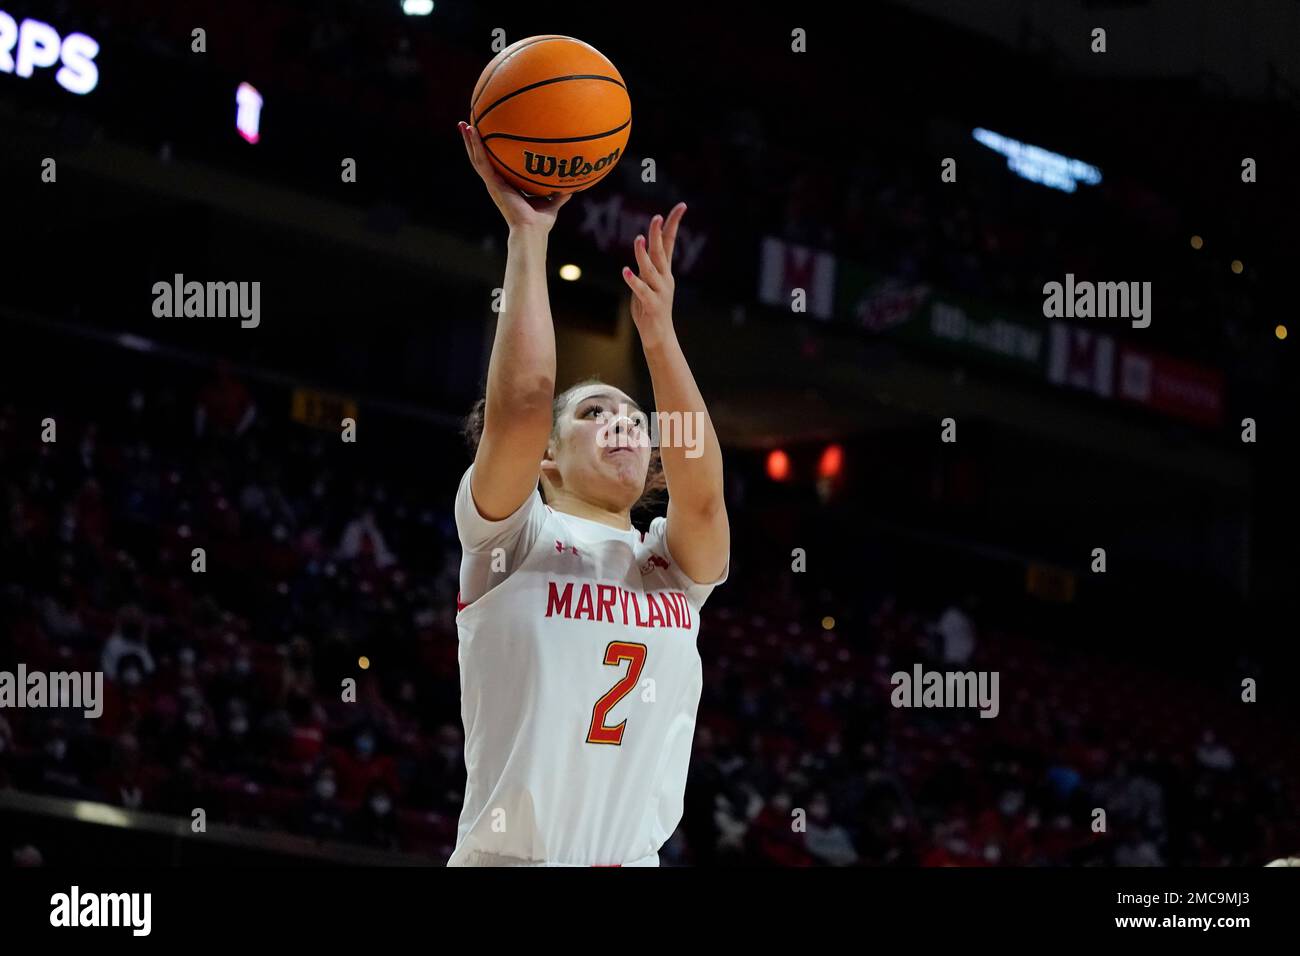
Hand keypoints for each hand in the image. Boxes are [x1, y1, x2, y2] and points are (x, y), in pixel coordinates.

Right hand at [459, 120, 571, 232]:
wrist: (531, 230)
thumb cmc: (540, 223)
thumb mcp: (551, 203)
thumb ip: (559, 195)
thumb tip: (571, 187)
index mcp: (506, 188)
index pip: (495, 168)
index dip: (490, 155)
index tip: (486, 141)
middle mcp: (496, 184)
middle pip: (481, 160)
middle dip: (474, 144)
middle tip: (467, 126)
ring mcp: (492, 184)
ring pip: (476, 158)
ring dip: (469, 141)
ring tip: (462, 124)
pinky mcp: (492, 183)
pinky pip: (481, 161)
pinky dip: (475, 146)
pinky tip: (471, 131)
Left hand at [622, 202, 685, 348]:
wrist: (658, 336)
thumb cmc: (650, 307)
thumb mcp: (649, 281)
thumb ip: (647, 263)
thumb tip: (645, 242)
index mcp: (664, 271)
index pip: (670, 242)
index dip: (674, 223)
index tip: (681, 205)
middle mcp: (664, 278)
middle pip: (661, 251)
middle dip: (659, 233)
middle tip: (656, 217)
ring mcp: (659, 291)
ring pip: (650, 269)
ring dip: (643, 254)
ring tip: (639, 239)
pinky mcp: (651, 304)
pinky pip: (641, 290)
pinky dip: (633, 281)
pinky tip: (625, 272)